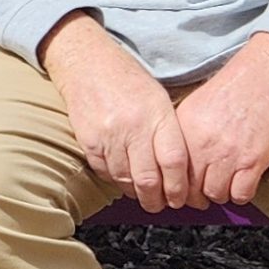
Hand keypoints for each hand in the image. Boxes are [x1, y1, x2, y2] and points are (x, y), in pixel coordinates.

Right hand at [42, 12, 194, 210]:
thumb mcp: (158, 99)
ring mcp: (108, 135)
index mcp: (157, 113)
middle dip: (158, 200)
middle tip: (162, 205)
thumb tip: (181, 172)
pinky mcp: (88, 141)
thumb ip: (169, 133)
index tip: (181, 197)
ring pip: (126, 180)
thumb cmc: (129, 80)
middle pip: (149, 179)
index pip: (174, 162)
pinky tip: (125, 181)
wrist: (87, 64)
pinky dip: (117, 181)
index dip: (179, 187)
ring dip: (137, 194)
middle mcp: (133, 126)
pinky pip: (105, 172)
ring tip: (145, 197)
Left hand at [170, 35, 268, 213]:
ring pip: (215, 195)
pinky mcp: (253, 161)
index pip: (170, 172)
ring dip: (220, 193)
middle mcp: (202, 144)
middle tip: (204, 191)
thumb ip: (183, 134)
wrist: (268, 74)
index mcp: (184, 129)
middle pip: (190, 190)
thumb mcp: (195, 105)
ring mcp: (227, 154)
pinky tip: (243, 181)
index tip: (183, 188)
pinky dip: (241, 193)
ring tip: (225, 182)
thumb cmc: (234, 87)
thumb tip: (175, 162)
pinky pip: (240, 195)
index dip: (176, 185)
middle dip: (197, 195)